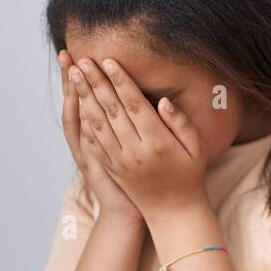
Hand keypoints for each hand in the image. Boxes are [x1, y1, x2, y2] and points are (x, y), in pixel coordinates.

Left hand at [68, 57, 208, 221]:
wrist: (173, 210)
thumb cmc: (189, 174)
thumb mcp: (197, 148)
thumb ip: (181, 123)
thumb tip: (164, 101)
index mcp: (157, 142)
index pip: (134, 104)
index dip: (120, 81)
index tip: (108, 61)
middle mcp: (135, 150)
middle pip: (111, 109)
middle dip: (95, 83)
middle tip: (83, 60)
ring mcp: (120, 159)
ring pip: (97, 122)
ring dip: (83, 96)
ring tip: (74, 74)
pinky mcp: (111, 166)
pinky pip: (93, 140)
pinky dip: (83, 119)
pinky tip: (77, 102)